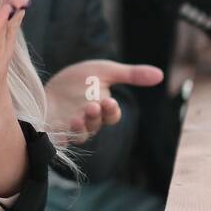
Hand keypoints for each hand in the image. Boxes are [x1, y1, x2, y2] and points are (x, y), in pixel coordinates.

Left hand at [43, 59, 163, 144]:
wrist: (49, 84)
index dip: (111, 111)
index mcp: (103, 109)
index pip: (112, 116)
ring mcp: (70, 127)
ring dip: (80, 128)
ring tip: (76, 118)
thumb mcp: (105, 71)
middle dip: (95, 118)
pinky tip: (55, 133)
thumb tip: (161, 75)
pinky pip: (57, 139)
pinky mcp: (53, 129)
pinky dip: (57, 139)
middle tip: (92, 107)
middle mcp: (89, 122)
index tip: (109, 102)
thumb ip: (131, 75)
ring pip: (80, 135)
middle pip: (96, 126)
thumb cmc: (79, 80)